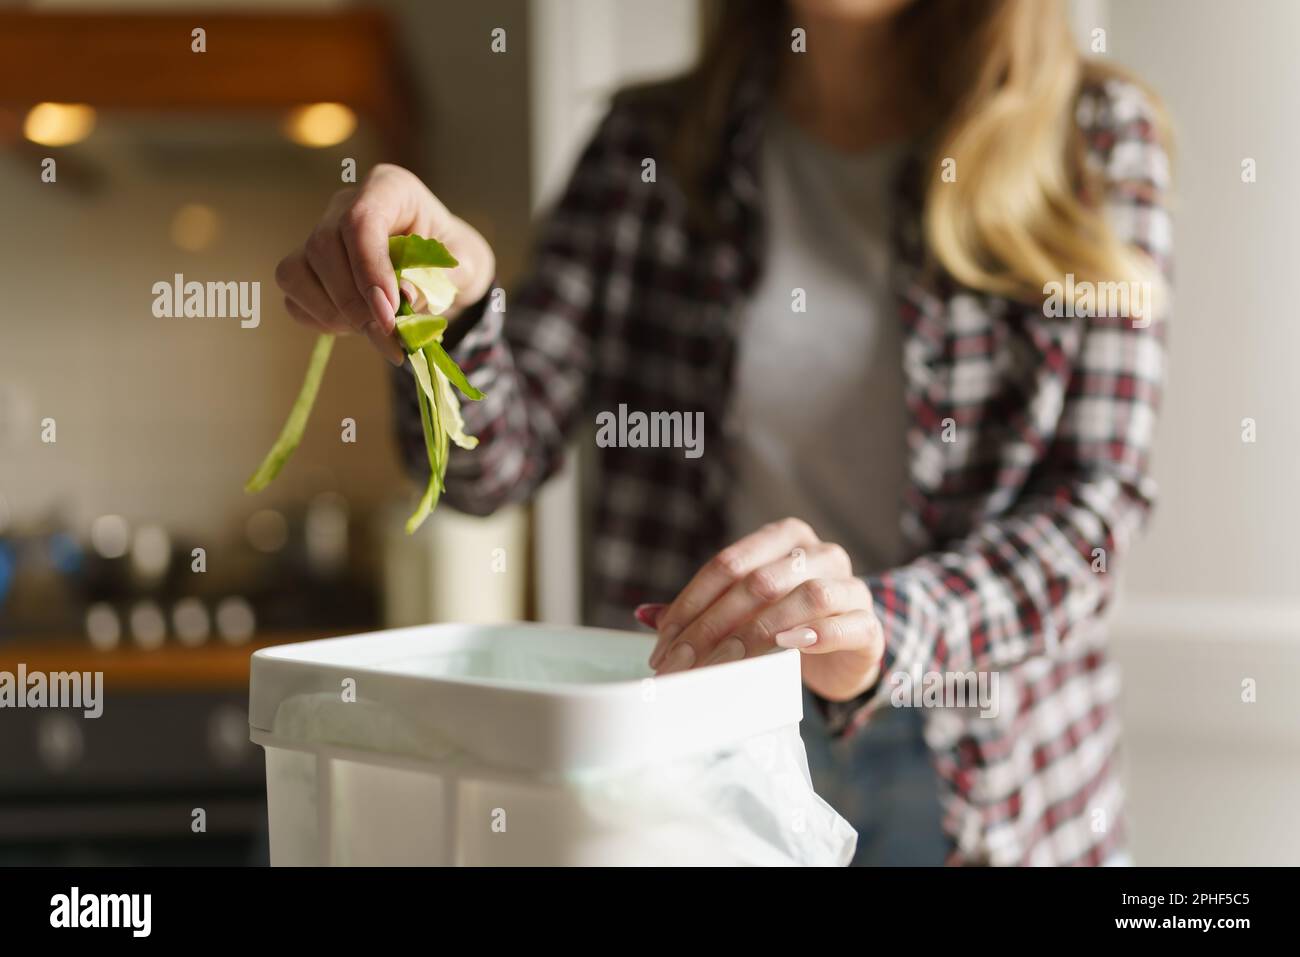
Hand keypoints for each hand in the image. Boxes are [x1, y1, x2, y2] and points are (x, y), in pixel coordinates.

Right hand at [274, 163, 494, 365]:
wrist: (443, 273)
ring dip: (334, 313)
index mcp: (390, 188)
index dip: (369, 267)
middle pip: (323, 246)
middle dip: (353, 301)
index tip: (389, 311)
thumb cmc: (454, 262)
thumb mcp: (466, 268)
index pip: (360, 219)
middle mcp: (346, 204)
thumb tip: (403, 296)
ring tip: (376, 333)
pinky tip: (357, 327)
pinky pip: (294, 296)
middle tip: (388, 337)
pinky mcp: (307, 267)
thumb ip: (440, 280)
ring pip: (297, 271)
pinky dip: (322, 320)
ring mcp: (320, 234)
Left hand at [642, 518, 884, 701]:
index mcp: (783, 538)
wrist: (848, 650)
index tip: (662, 644)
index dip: (690, 604)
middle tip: (681, 665)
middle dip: (712, 627)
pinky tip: (788, 648)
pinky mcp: (868, 624)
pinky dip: (815, 634)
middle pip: (757, 583)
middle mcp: (819, 553)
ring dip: (756, 634)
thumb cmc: (788, 623)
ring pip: (802, 598)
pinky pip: (844, 623)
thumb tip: (644, 614)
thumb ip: (700, 609)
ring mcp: (849, 585)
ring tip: (723, 664)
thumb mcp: (745, 610)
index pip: (728, 564)